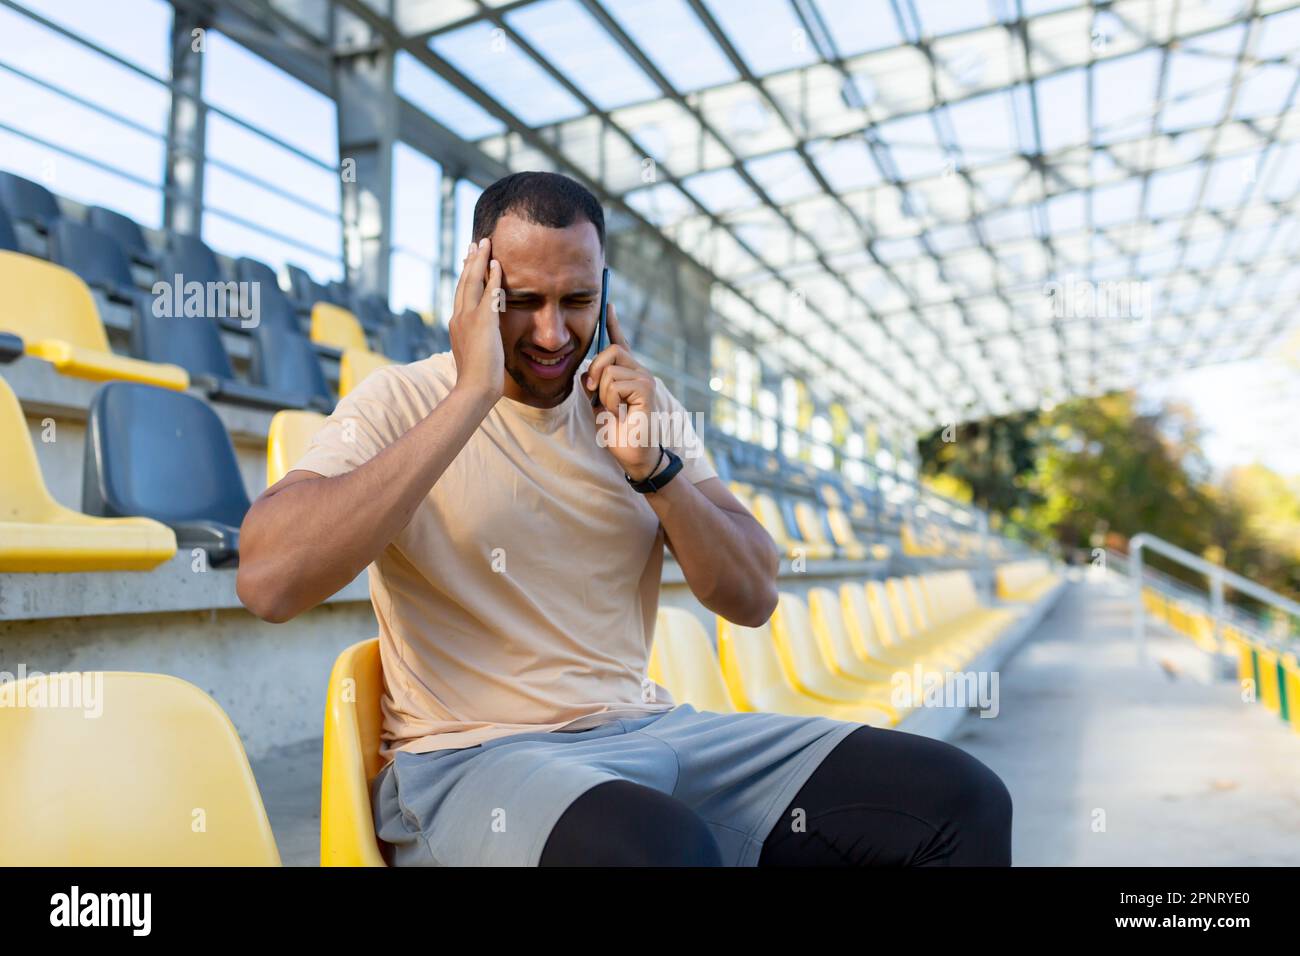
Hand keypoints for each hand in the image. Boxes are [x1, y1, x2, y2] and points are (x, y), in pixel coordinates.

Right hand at [448, 238, 504, 400]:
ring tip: (484, 243)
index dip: (465, 275)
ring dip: (479, 260)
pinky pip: (488, 293)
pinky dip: (492, 276)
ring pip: (472, 281)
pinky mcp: (482, 321)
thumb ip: (478, 341)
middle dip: (469, 261)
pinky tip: (497, 262)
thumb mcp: (475, 354)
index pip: (461, 293)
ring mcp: (468, 318)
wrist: (474, 389)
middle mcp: (459, 317)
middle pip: (463, 282)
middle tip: (474, 243)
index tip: (468, 261)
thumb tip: (485, 339)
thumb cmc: (477, 379)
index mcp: (456, 324)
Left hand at [584, 303, 661, 481]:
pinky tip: (620, 414)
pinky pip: (616, 384)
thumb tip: (586, 371)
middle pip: (611, 350)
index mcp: (628, 373)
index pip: (620, 343)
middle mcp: (640, 372)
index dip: (613, 324)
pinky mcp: (646, 390)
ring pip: (610, 370)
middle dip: (595, 370)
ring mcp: (646, 379)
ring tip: (613, 411)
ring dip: (603, 394)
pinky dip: (610, 402)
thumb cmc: (617, 431)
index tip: (608, 305)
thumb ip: (593, 384)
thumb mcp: (598, 403)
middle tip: (593, 392)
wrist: (633, 455)